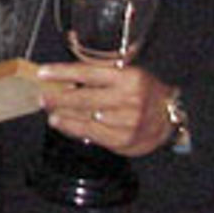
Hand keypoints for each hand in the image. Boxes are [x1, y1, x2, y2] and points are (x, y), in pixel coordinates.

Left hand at [38, 62, 175, 156]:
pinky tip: (62, 124)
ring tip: (50, 111)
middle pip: (83, 97)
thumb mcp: (129, 74)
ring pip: (85, 117)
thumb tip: (67, 73)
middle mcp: (128, 99)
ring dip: (63, 114)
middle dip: (58, 98)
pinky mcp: (123, 140)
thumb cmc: (145, 92)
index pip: (88, 72)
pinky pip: (91, 134)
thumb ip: (102, 73)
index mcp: (128, 77)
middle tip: (43, 97)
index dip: (62, 72)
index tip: (43, 73)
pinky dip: (73, 128)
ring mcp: (126, 121)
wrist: (170, 117)